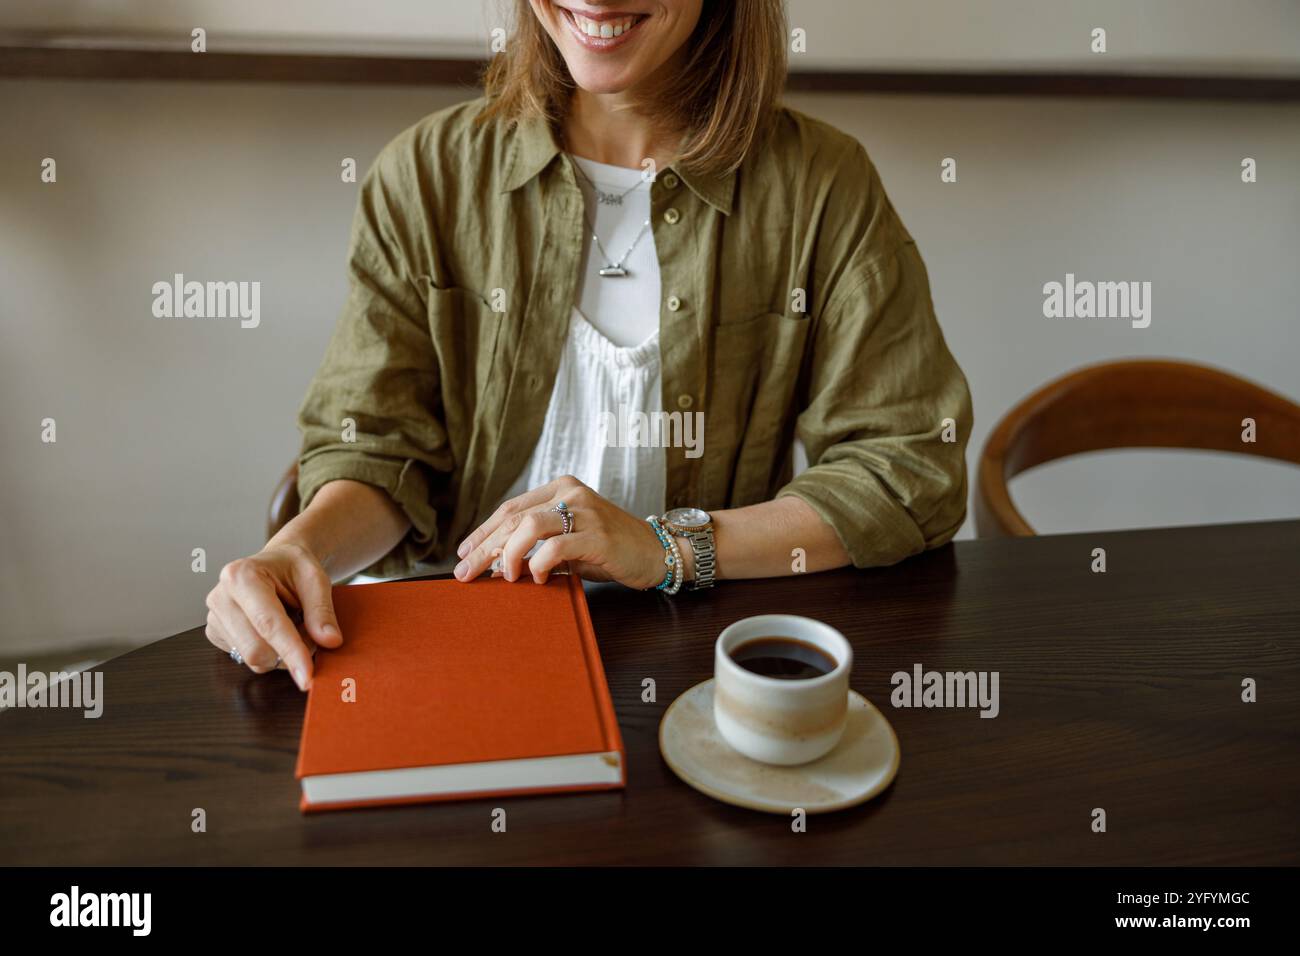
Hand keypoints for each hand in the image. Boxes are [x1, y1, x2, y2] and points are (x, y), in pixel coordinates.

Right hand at [203, 542, 342, 690]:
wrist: (277, 561)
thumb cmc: (294, 567)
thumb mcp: (316, 578)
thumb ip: (322, 610)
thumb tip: (329, 641)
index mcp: (242, 576)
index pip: (268, 624)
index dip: (291, 652)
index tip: (307, 676)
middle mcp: (221, 597)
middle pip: (256, 650)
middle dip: (290, 652)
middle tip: (310, 631)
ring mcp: (214, 617)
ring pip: (253, 659)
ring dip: (281, 653)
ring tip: (292, 624)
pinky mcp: (216, 634)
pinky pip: (246, 659)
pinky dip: (269, 652)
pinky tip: (273, 631)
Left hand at [454, 475, 672, 589]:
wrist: (655, 552)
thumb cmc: (609, 549)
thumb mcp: (569, 540)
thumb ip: (537, 543)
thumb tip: (495, 562)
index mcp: (560, 489)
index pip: (510, 508)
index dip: (483, 531)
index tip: (464, 552)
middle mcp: (570, 494)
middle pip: (513, 518)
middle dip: (485, 548)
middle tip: (466, 572)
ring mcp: (585, 512)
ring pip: (528, 528)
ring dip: (509, 555)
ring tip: (506, 577)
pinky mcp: (597, 535)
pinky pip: (555, 547)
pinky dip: (538, 564)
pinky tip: (536, 578)